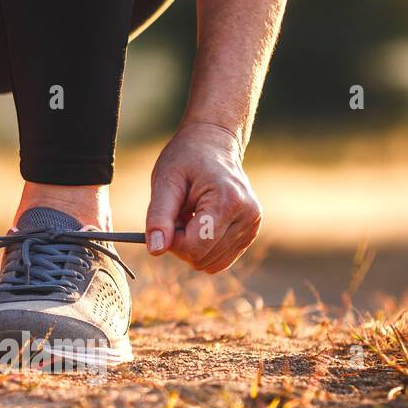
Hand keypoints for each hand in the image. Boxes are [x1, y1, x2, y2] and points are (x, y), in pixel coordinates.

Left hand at [145, 121, 261, 272]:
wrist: (213, 144)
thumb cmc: (186, 159)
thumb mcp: (165, 181)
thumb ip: (159, 217)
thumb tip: (156, 250)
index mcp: (227, 201)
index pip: (195, 247)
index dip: (172, 242)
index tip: (164, 222)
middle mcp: (248, 216)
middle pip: (202, 258)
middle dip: (181, 244)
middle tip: (177, 216)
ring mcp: (253, 226)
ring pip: (212, 263)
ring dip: (192, 246)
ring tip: (190, 216)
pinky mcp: (251, 232)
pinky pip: (220, 259)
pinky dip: (204, 248)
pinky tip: (200, 223)